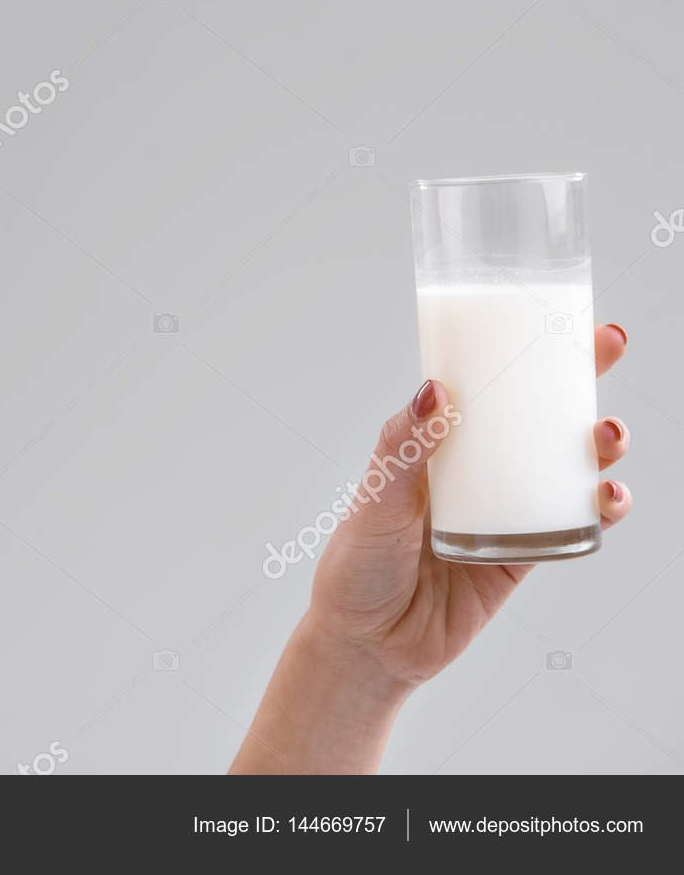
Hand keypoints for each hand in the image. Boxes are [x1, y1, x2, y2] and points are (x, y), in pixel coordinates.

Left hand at [306, 323, 632, 687]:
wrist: (367, 647)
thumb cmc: (356, 567)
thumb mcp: (374, 503)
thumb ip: (404, 451)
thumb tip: (438, 389)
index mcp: (435, 447)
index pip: (484, 387)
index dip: (522, 352)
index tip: (559, 319)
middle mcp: (474, 472)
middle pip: (536, 416)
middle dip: (579, 379)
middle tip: (607, 348)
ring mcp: (503, 511)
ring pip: (564, 466)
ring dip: (598, 445)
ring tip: (608, 436)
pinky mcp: (523, 555)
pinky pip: (570, 524)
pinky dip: (598, 509)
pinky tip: (609, 499)